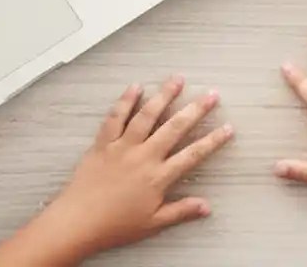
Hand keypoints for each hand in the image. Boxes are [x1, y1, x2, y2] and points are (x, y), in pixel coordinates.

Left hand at [0, 77, 233, 265]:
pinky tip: (135, 87)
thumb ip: (181, 211)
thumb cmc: (115, 225)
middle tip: (211, 94)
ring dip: (164, 96)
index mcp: (158, 177)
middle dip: (196, 109)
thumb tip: (206, 206)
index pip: (193, 154)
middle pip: (175, 127)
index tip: (227, 128)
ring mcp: (123, 147)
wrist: (78, 222)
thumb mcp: (153, 223)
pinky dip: (125, 101)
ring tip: (178, 80)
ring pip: (147, 116)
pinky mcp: (103, 144)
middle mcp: (144, 157)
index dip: (213, 140)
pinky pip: (115, 118)